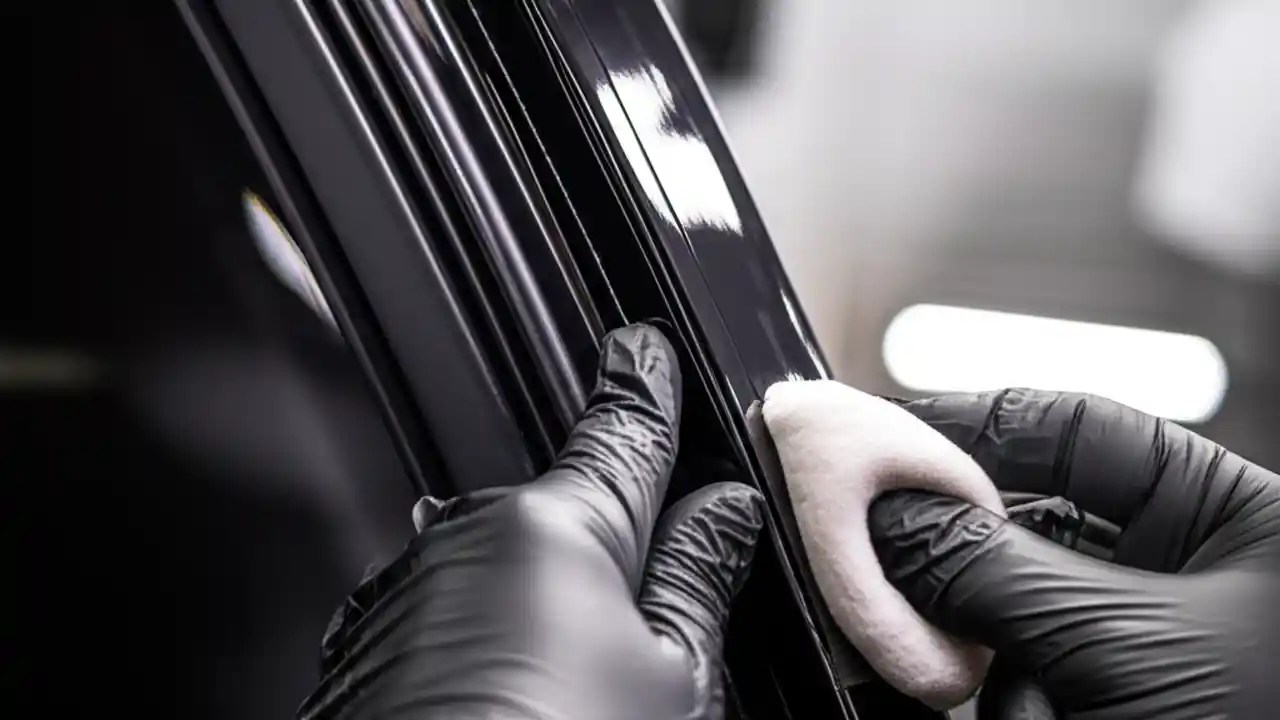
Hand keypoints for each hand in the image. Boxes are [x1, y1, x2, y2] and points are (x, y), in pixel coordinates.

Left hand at [298, 324, 764, 719]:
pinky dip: (497, 640)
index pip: (621, 429)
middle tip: (649, 624)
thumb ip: (697, 577)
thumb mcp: (672, 682)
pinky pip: (460, 613)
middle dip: (609, 540)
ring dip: (549, 604)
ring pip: (511, 569)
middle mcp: (472, 536)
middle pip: (567, 508)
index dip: (643, 385)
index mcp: (559, 526)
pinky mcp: (374, 643)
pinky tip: (516, 701)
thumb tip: (724, 509)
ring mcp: (413, 589)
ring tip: (574, 696)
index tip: (644, 346)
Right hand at [869, 389, 1279, 718]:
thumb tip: (892, 520)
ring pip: (1013, 608)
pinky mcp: (1102, 700)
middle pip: (1032, 522)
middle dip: (968, 556)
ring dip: (992, 652)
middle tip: (892, 556)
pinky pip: (1023, 677)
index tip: (890, 441)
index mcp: (1226, 520)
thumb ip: (996, 571)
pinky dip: (1019, 704)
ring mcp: (1137, 644)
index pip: (1080, 432)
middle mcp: (1182, 571)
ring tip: (999, 688)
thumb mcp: (1125, 645)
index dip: (980, 426)